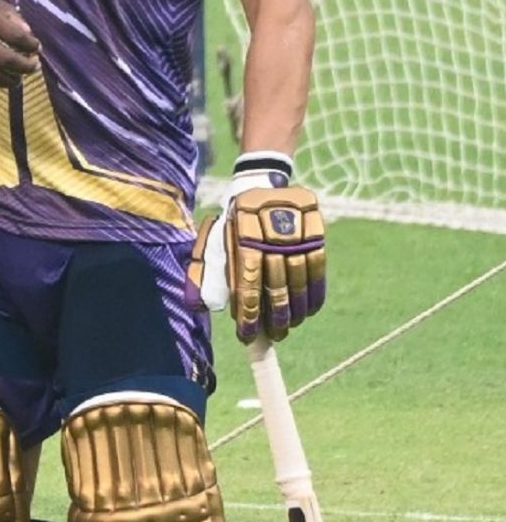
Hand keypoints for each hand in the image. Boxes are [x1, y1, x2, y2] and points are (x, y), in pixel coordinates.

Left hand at [188, 166, 326, 342]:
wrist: (262, 184)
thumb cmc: (234, 223)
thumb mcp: (215, 239)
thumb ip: (207, 272)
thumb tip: (204, 307)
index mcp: (242, 237)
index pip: (248, 283)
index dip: (249, 313)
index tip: (247, 336)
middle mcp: (270, 235)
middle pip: (276, 286)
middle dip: (275, 318)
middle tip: (274, 337)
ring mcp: (297, 232)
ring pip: (299, 281)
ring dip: (295, 311)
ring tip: (288, 326)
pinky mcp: (316, 231)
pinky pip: (318, 269)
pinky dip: (314, 294)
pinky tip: (308, 311)